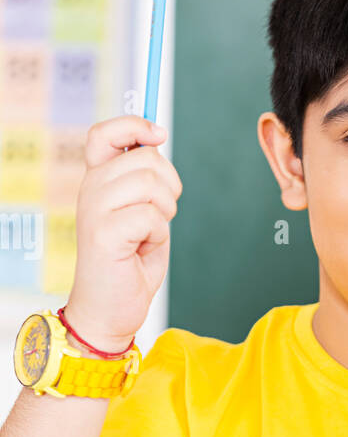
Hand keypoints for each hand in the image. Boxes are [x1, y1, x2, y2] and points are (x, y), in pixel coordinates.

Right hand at [64, 115, 181, 352]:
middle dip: (169, 186)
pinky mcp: (103, 232)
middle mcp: (90, 189)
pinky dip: (157, 236)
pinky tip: (142, 250)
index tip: (158, 135)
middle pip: (146, 158)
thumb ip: (145, 180)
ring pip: (151, 183)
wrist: (109, 311)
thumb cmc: (130, 263)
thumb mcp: (142, 213)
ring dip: (164, 213)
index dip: (134, 125)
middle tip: (160, 216)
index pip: (104, 134)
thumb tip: (156, 139)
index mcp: (97, 181)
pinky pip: (151, 217)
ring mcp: (93, 209)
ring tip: (148, 235)